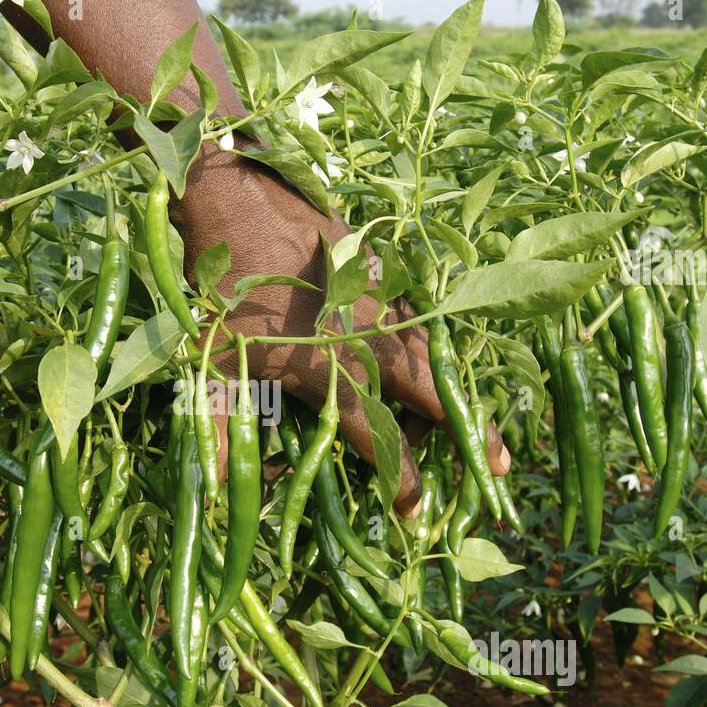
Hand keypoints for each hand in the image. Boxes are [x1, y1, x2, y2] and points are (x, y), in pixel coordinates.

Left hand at [174, 147, 510, 516]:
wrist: (236, 198)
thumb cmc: (217, 286)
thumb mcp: (207, 363)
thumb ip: (219, 428)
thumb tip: (215, 493)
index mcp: (330, 370)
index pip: (378, 437)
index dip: (399, 478)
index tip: (414, 509)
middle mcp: (367, 340)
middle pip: (431, 395)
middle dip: (468, 434)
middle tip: (499, 466)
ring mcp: (379, 300)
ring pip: (431, 353)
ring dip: (453, 388)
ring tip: (473, 420)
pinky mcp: (379, 266)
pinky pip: (419, 313)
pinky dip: (432, 343)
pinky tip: (434, 356)